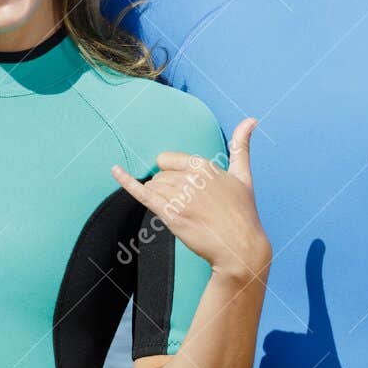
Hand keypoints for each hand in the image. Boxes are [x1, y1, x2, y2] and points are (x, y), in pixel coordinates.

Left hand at [111, 117, 269, 282]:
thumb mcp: (244, 176)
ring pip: (153, 187)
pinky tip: (115, 170)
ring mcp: (180, 197)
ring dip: (162, 199)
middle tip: (191, 207)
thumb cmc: (243, 213)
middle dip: (168, 189)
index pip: (167, 160)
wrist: (241, 249)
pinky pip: (143, 194)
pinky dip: (126, 181)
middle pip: (159, 175)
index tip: (188, 189)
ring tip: (185, 213)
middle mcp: (190, 178)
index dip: (173, 174)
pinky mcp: (171, 215)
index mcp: (204, 165)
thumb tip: (251, 119)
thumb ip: (242, 146)